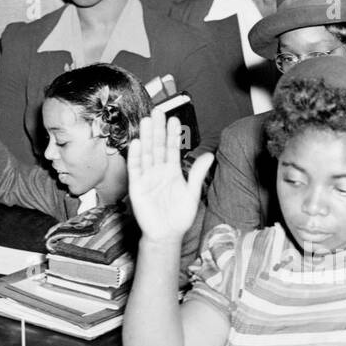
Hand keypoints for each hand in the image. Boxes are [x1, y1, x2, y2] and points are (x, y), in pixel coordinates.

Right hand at [127, 109, 213, 242]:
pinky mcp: (137, 187)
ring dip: (146, 137)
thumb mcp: (192, 193)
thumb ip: (198, 173)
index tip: (174, 119)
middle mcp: (158, 171)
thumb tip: (209, 155)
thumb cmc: (179, 216)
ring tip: (147, 121)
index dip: (172, 134)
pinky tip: (137, 143)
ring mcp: (147, 178)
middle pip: (157, 146)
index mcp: (172, 171)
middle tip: (157, 111)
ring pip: (146, 154)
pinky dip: (136, 156)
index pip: (171, 148)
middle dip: (157, 129)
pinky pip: (136, 169)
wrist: (166, 235)